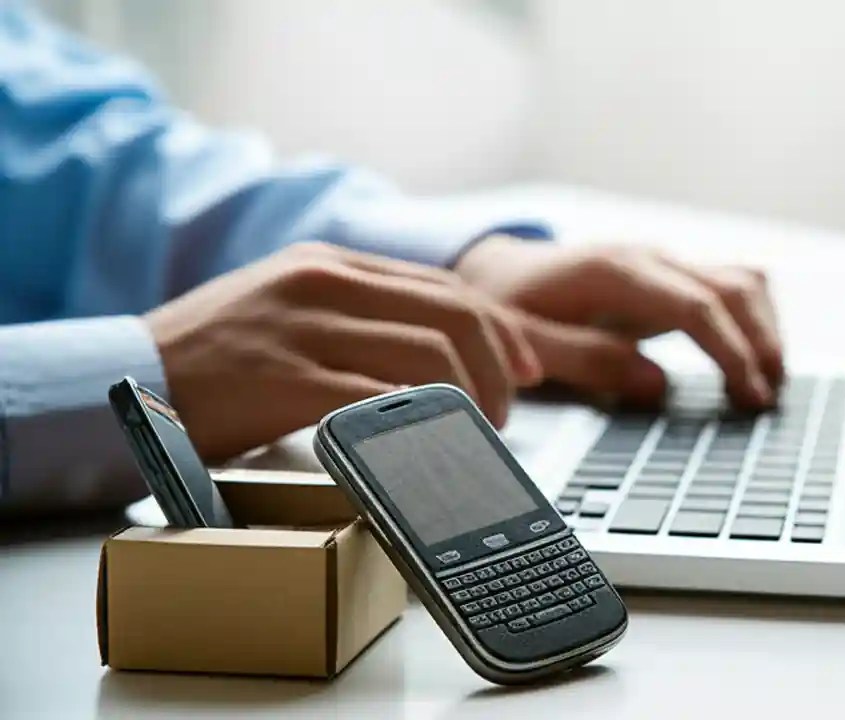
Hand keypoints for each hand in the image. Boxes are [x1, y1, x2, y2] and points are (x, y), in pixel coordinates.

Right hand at [144, 242, 540, 461]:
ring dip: (469, 401)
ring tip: (470, 433)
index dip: (501, 330)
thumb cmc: (216, 356)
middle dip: (499, 369)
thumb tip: (443, 350)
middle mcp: (323, 283)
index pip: (446, 288)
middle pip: (453, 316)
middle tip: (505, 413)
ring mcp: (303, 329)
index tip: (527, 366)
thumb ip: (360, 315)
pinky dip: (416, 426)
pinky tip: (424, 446)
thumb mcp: (292, 309)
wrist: (126, 376)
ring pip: (429, 355)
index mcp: (331, 262)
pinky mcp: (283, 380)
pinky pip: (378, 402)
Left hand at [455, 236, 783, 407]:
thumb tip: (659, 386)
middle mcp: (649, 258)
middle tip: (768, 400)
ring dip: (765, 329)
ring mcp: (664, 263)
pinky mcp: (671, 276)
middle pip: (733, 287)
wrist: (497, 273)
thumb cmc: (507, 309)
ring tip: (771, 384)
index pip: (696, 307)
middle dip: (761, 344)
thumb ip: (587, 360)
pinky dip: (751, 320)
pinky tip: (753, 360)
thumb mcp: (526, 340)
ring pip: (741, 280)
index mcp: (615, 272)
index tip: (751, 394)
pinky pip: (729, 287)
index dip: (731, 352)